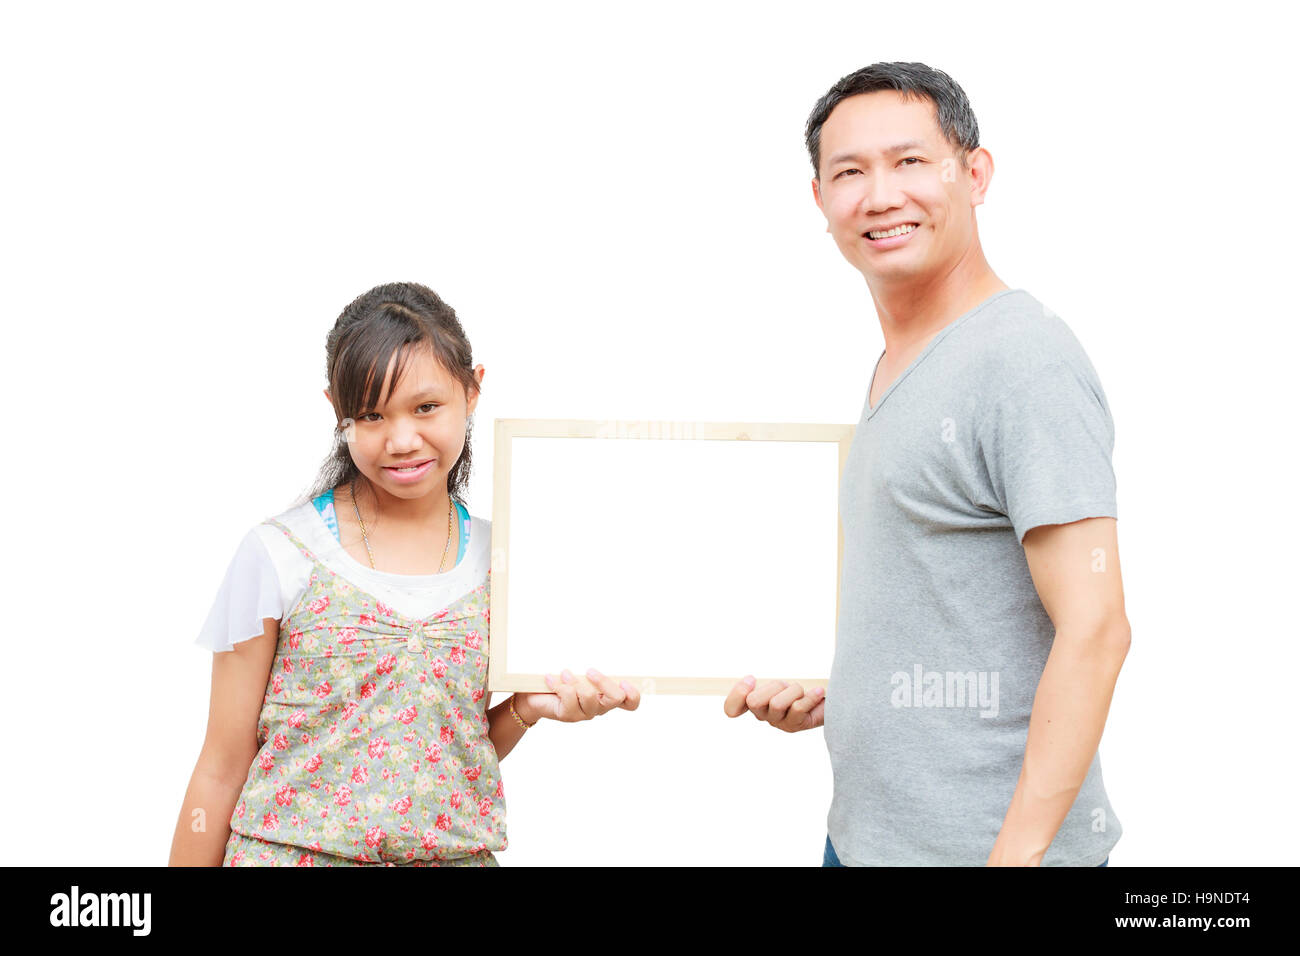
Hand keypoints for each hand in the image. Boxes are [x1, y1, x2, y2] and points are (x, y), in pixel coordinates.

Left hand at [516, 668, 640, 723]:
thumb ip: (590, 658)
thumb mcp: (578, 665)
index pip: (630, 702)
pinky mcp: (568, 715)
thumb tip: (598, 634)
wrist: (534, 695)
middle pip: (616, 699)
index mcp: (607, 695)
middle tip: (590, 671)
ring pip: (590, 697)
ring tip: (564, 673)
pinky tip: (550, 678)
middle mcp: (599, 706)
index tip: (625, 681)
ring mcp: (585, 712)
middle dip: (604, 682)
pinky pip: (569, 698)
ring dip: (576, 681)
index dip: (633, 694)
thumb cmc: (561, 676)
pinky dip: (559, 684)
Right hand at [723, 675, 824, 731]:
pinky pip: (798, 708)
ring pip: (777, 704)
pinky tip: (819, 692)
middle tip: (786, 685)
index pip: (731, 708)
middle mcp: (763, 715)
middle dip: (773, 686)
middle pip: (754, 701)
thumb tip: (751, 679)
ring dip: (794, 690)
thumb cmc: (799, 689)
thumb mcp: (779, 683)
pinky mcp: (796, 726)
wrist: (827, 700)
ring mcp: (779, 723)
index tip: (752, 679)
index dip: (737, 694)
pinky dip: (811, 696)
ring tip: (802, 691)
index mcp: (754, 703)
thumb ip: (765, 683)